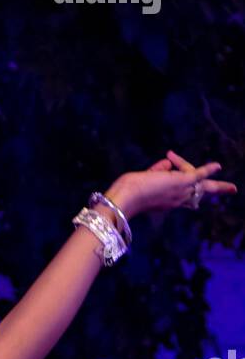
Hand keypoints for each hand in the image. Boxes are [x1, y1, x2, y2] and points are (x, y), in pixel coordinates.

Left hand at [105, 151, 236, 219]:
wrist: (125, 199)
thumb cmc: (128, 192)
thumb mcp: (143, 180)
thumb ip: (157, 171)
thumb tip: (167, 161)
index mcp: (167, 201)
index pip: (180, 192)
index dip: (177, 176)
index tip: (169, 157)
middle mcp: (176, 199)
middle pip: (196, 191)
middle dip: (213, 190)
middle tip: (231, 190)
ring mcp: (181, 190)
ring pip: (201, 184)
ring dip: (216, 184)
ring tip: (233, 189)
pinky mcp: (183, 181)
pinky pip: (199, 173)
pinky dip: (208, 168)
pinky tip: (218, 166)